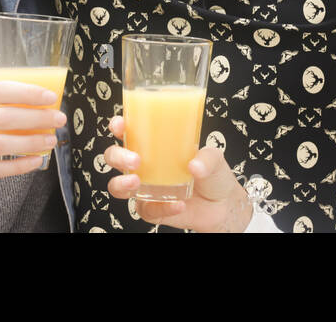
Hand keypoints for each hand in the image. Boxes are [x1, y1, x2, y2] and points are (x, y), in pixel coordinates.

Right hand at [102, 115, 252, 231]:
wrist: (223, 205)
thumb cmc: (212, 173)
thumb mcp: (214, 158)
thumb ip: (206, 159)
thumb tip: (193, 165)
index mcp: (153, 144)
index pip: (128, 130)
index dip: (118, 126)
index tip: (121, 125)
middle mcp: (143, 165)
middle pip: (113, 157)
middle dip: (118, 156)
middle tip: (135, 159)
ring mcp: (145, 187)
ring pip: (117, 186)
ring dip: (121, 183)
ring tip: (137, 183)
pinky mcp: (152, 209)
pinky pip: (146, 210)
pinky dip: (160, 208)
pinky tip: (178, 204)